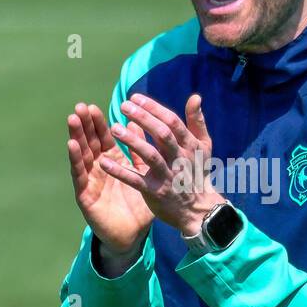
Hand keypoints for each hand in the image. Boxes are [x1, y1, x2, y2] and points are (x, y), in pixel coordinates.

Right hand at [66, 102, 154, 259]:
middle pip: (90, 143)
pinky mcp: (85, 196)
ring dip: (76, 137)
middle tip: (79, 107)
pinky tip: (72, 145)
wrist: (133, 235)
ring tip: (72, 120)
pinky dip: (76, 160)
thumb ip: (140, 152)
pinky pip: (80, 176)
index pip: (104, 138)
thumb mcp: (142, 175)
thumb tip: (137, 124)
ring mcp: (90, 182)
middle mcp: (99, 169)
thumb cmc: (138, 206)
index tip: (92, 106)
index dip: (98, 123)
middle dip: (84, 125)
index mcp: (113, 163)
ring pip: (82, 156)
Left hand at [100, 93, 224, 234]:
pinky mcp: (156, 192)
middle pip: (162, 134)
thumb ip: (197, 122)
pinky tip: (104, 162)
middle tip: (123, 106)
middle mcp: (180, 158)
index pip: (172, 121)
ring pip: (150, 156)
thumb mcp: (203, 147)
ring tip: (114, 129)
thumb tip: (195, 97)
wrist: (199, 209)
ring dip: (132, 141)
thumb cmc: (197, 172)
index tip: (134, 97)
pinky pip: (137, 180)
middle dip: (143, 118)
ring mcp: (168, 176)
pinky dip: (120, 172)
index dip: (153, 108)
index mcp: (190, 145)